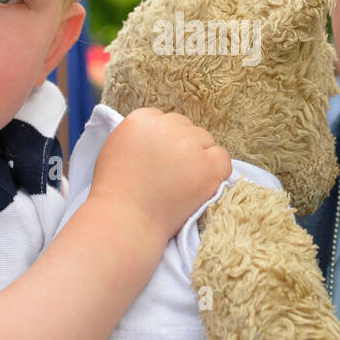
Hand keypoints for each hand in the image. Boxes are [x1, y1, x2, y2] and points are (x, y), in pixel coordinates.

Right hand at [89, 108, 231, 244]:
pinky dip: (217, 171)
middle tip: (171, 176)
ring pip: (205, 141)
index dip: (163, 142)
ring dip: (198, 158)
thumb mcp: (116, 149)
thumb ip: (138, 136)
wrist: (125, 220)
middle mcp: (166, 126)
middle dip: (181, 148)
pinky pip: (223, 158)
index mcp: (141, 119)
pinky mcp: (207, 166)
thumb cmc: (117, 193)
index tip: (159, 161)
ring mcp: (188, 145)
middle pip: (186, 128)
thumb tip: (159, 134)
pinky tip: (201, 185)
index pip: (164, 119)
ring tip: (181, 184)